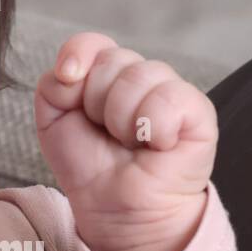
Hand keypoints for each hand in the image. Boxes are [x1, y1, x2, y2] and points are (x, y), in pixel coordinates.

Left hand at [34, 32, 217, 250]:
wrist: (115, 208)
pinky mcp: (199, 111)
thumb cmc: (88, 166)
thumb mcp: (53, 121)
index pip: (93, 42)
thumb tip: (72, 70)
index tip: (68, 78)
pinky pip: (169, 97)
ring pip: (138, 75)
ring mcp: (171, 92)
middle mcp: (141, 77)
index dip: (78, 54)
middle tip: (106, 133)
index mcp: (107, 75)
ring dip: (121, 119)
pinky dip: (154, 126)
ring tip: (130, 142)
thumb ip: (52, 85)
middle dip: (95, 101)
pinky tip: (156, 145)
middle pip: (112, 58)